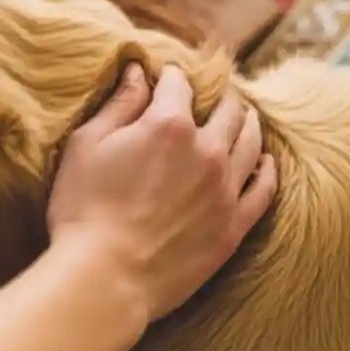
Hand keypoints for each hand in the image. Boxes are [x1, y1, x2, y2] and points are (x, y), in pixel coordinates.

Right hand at [47, 63, 276, 321]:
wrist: (103, 279)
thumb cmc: (82, 210)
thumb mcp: (86, 145)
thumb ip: (118, 104)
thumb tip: (138, 71)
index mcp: (169, 125)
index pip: (179, 83)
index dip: (170, 76)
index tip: (165, 77)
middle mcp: (207, 150)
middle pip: (228, 108)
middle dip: (219, 94)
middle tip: (214, 93)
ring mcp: (225, 189)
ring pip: (252, 141)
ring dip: (248, 122)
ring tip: (244, 117)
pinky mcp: (233, 226)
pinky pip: (264, 189)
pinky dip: (267, 169)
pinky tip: (265, 162)